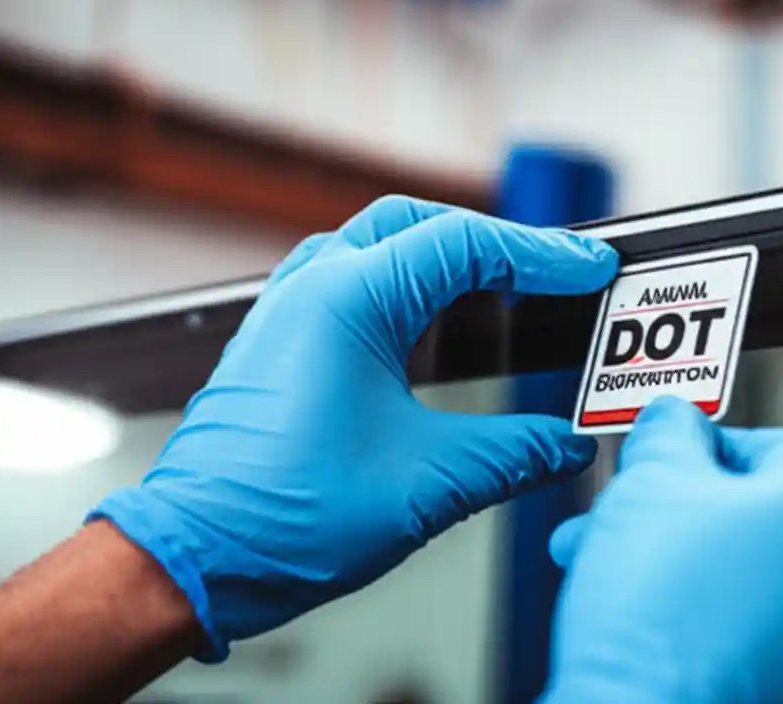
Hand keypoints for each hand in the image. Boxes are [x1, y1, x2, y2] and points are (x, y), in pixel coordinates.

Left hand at [89, 195, 618, 660]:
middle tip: (551, 269)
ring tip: (502, 286)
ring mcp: (287, 313)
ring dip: (443, 255)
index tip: (588, 268)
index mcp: (347, 300)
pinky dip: (404, 284)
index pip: (464, 245)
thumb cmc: (284, 517)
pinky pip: (348, 281)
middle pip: (419, 223)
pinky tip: (429, 323)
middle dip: (493, 240)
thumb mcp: (428, 484)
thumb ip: (513, 454)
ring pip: (378, 245)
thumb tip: (568, 446)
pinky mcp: (279, 345)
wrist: (194, 559)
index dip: (541, 253)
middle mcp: (311, 290)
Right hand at [543, 397, 782, 703]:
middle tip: (621, 519)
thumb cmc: (664, 619)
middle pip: (762, 518)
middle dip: (678, 515)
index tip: (653, 464)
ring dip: (691, 570)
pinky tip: (656, 632)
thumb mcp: (651, 482)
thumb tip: (673, 419)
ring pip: (760, 582)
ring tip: (619, 577)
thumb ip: (669, 431)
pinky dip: (716, 630)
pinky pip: (766, 641)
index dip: (693, 449)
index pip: (768, 444)